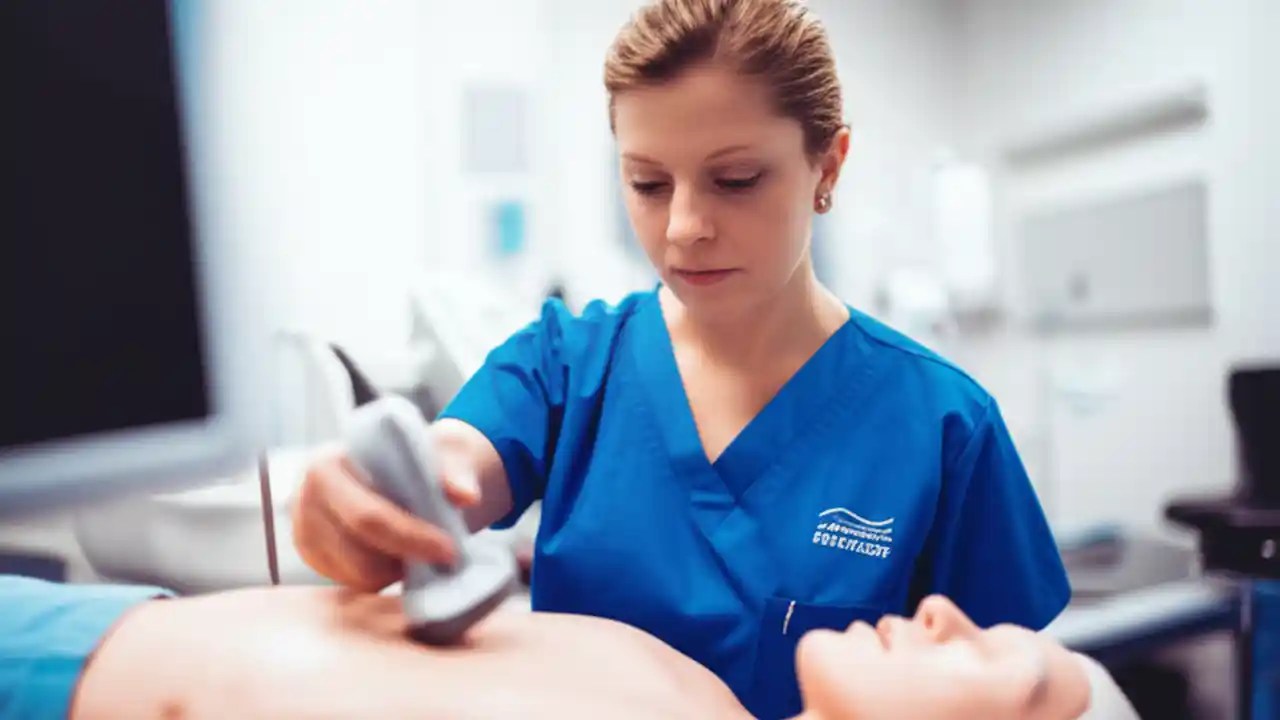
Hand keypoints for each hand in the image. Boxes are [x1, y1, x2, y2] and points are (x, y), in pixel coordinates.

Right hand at [291, 440, 481, 591]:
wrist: (392, 466)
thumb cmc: (413, 458)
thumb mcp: (438, 452)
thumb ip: (455, 470)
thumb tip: (466, 495)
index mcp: (326, 466)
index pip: (368, 516)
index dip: (411, 537)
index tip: (449, 550)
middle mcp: (305, 500)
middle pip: (360, 556)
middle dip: (406, 560)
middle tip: (442, 556)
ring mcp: (304, 533)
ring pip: (358, 575)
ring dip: (394, 570)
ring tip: (415, 547)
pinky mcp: (312, 557)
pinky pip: (352, 583)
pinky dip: (380, 576)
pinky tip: (395, 553)